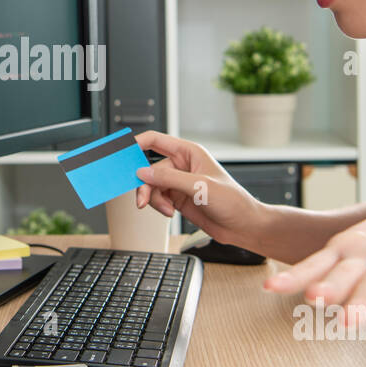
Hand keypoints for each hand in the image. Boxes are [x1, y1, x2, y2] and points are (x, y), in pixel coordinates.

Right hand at [133, 131, 265, 251]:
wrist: (242, 226)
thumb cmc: (232, 201)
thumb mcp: (200, 187)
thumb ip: (169, 178)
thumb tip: (143, 172)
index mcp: (189, 153)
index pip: (156, 140)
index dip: (137, 143)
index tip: (123, 153)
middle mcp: (182, 165)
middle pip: (149, 168)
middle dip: (144, 185)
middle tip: (142, 200)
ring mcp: (178, 183)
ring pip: (151, 186)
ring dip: (153, 199)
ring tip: (165, 210)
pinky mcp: (177, 198)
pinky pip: (157, 199)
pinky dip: (159, 207)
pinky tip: (170, 212)